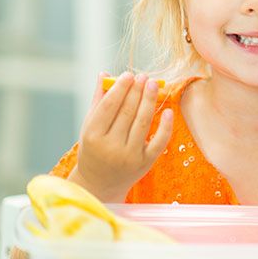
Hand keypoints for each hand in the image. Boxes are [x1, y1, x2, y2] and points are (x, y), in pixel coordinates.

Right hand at [72, 72, 172, 201]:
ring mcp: (129, 156)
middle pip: (127, 112)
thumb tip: (104, 74)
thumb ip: (98, 100)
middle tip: (144, 76)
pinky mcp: (145, 163)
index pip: (109, 107)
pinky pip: (159, 141)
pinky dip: (165, 126)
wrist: (100, 184)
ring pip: (143, 123)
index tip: (129, 75)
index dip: (120, 89)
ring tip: (154, 84)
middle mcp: (111, 147)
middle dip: (137, 91)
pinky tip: (168, 110)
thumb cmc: (93, 150)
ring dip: (150, 101)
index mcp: (93, 136)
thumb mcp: (89, 126)